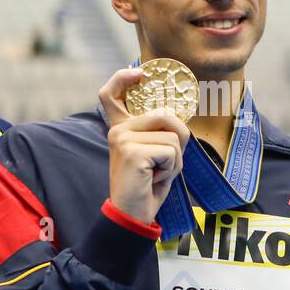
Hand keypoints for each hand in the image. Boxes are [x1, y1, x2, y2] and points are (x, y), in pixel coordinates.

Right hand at [98, 67, 190, 223]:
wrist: (132, 216)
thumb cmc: (146, 186)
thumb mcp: (152, 153)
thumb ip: (157, 132)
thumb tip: (176, 116)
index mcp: (120, 128)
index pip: (111, 93)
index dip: (123, 78)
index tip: (139, 74)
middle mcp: (118, 130)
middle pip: (166, 116)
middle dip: (179, 139)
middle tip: (165, 163)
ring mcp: (123, 139)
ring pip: (173, 137)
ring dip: (175, 161)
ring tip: (157, 174)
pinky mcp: (132, 152)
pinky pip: (171, 152)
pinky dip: (171, 170)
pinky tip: (153, 181)